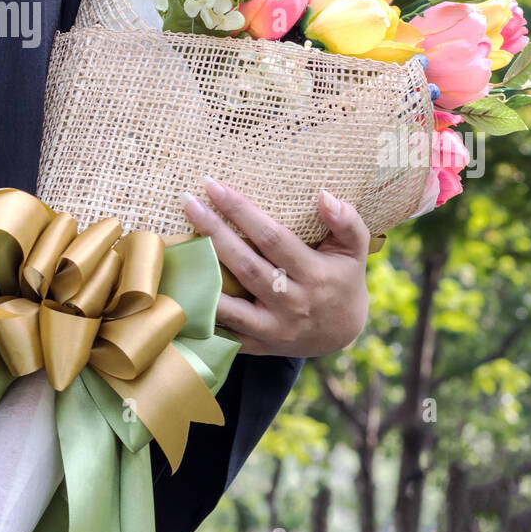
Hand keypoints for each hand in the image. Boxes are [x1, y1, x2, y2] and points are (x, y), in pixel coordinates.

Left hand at [182, 179, 370, 356]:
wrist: (342, 334)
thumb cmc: (344, 280)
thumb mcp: (355, 250)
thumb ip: (347, 221)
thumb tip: (323, 195)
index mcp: (315, 275)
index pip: (273, 238)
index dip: (242, 211)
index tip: (214, 186)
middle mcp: (293, 303)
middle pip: (245, 264)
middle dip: (213, 231)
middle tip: (187, 201)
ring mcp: (273, 328)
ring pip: (229, 303)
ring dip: (201, 275)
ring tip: (175, 246)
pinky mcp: (257, 345)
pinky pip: (224, 331)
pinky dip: (201, 314)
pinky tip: (177, 291)